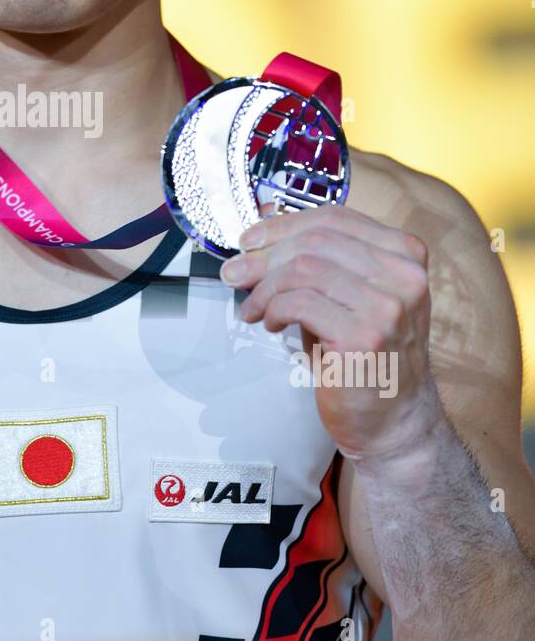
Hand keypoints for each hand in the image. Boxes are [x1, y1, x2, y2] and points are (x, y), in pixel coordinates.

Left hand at [219, 204, 438, 461]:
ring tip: (254, 309)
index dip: (284, 224)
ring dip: (265, 287)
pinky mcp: (365, 337)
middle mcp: (404, 276)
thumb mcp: (355, 296)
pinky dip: (273, 309)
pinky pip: (299, 304)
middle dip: (264, 255)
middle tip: (235, 273)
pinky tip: (270, 324)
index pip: (335, 218)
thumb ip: (324, 262)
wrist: (394, 421)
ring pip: (304, 269)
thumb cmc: (366, 356)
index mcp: (406, 255)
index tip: (250, 239)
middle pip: (316, 241)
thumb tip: (263, 233)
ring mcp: (388, 306)